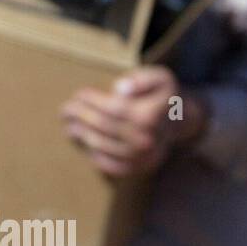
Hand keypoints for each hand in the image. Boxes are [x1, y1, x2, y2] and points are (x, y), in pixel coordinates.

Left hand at [60, 66, 205, 177]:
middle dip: (81, 116)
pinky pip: (113, 166)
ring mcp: (143, 157)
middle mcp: (146, 139)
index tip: (79, 94)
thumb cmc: (163, 95)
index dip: (92, 101)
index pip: (112, 108)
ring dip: (83, 135)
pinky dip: (97, 157)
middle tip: (66, 109)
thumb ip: (141, 79)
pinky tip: (87, 144)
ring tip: (70, 126)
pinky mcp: (140, 168)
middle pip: (104, 127)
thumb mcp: (159, 77)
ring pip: (104, 146)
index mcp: (150, 115)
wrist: (180, 121)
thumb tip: (120, 88)